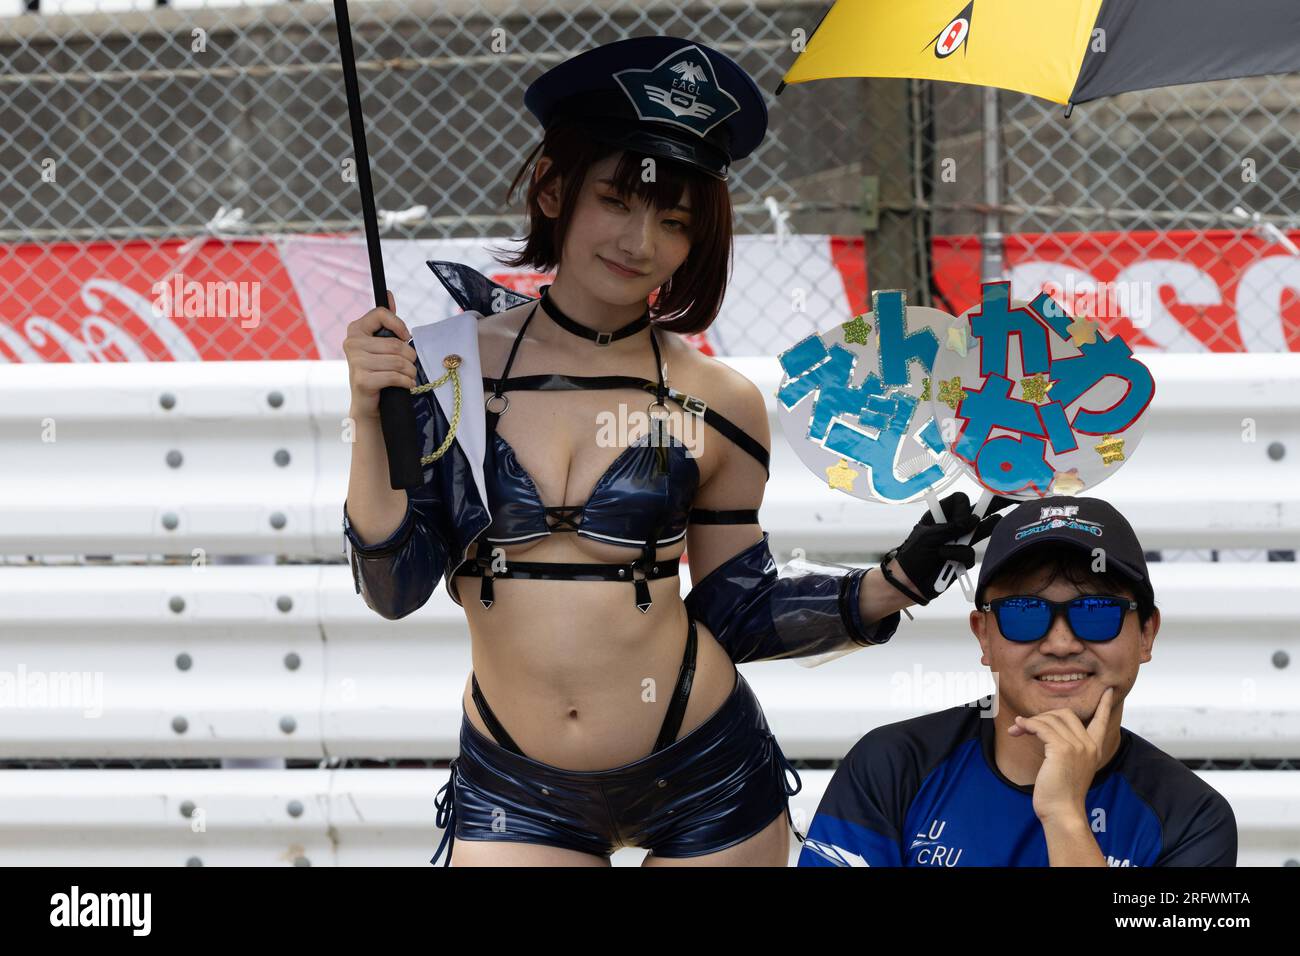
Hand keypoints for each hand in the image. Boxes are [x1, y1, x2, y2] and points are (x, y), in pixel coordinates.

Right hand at [342, 290, 417, 417]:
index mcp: (356, 329)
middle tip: (409, 365)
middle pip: (395, 343)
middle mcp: (352, 343)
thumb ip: (386, 321)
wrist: (368, 404)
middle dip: (410, 356)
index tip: (405, 338)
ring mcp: (355, 362)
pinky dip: (406, 382)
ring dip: (410, 371)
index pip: (381, 313)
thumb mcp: (382, 344)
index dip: (399, 325)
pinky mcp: (362, 380)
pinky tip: (406, 385)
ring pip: (398, 360)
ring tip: (408, 376)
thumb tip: (389, 294)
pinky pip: (395, 376)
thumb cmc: (378, 371)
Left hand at [889, 491, 1013, 601]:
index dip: (964, 508)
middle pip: (976, 512)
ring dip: (986, 527)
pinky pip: (970, 554)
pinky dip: (959, 556)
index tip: (962, 521)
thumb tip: (975, 520)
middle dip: (992, 505)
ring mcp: (959, 542)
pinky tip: (947, 560)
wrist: (909, 582)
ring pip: (980, 531)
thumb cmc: (913, 556)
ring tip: (1000, 519)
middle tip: (1010, 498)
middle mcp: (952, 526)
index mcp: (939, 516)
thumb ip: (952, 528)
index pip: (959, 501)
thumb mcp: (929, 537)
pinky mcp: (963, 559)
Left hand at [1010, 687, 1115, 823]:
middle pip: (1066, 713)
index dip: (1104, 705)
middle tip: (1025, 726)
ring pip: (1050, 719)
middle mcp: (1089, 745)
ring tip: (1017, 730)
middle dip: (1043, 716)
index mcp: (1094, 749)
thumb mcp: (1069, 767)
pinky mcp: (1062, 749)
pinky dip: (1027, 725)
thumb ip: (1065, 748)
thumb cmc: (1061, 793)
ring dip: (1030, 722)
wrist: (1062, 812)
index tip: (1108, 691)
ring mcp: (1077, 746)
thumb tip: (1043, 729)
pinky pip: (1041, 727)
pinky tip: (1018, 728)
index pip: (1102, 721)